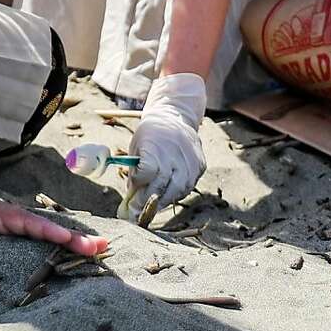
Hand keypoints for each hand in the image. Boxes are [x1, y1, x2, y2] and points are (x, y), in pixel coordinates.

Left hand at [0, 178, 107, 256]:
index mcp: (1, 215)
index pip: (27, 223)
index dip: (47, 231)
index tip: (66, 238)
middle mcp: (16, 220)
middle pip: (47, 228)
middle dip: (73, 237)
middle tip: (99, 247)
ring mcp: (20, 230)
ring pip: (50, 235)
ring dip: (74, 242)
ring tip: (101, 251)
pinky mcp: (19, 240)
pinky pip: (44, 244)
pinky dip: (64, 249)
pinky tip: (81, 258)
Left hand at [120, 72, 206, 222]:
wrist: (175, 117)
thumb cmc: (150, 134)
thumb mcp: (136, 148)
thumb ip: (134, 173)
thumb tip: (130, 202)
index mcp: (156, 146)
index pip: (147, 175)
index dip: (138, 190)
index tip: (131, 201)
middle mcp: (175, 153)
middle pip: (161, 187)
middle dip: (147, 203)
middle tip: (137, 213)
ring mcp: (190, 161)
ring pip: (176, 191)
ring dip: (162, 201)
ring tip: (152, 204)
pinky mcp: (200, 166)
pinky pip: (188, 187)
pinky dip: (176, 193)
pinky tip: (167, 193)